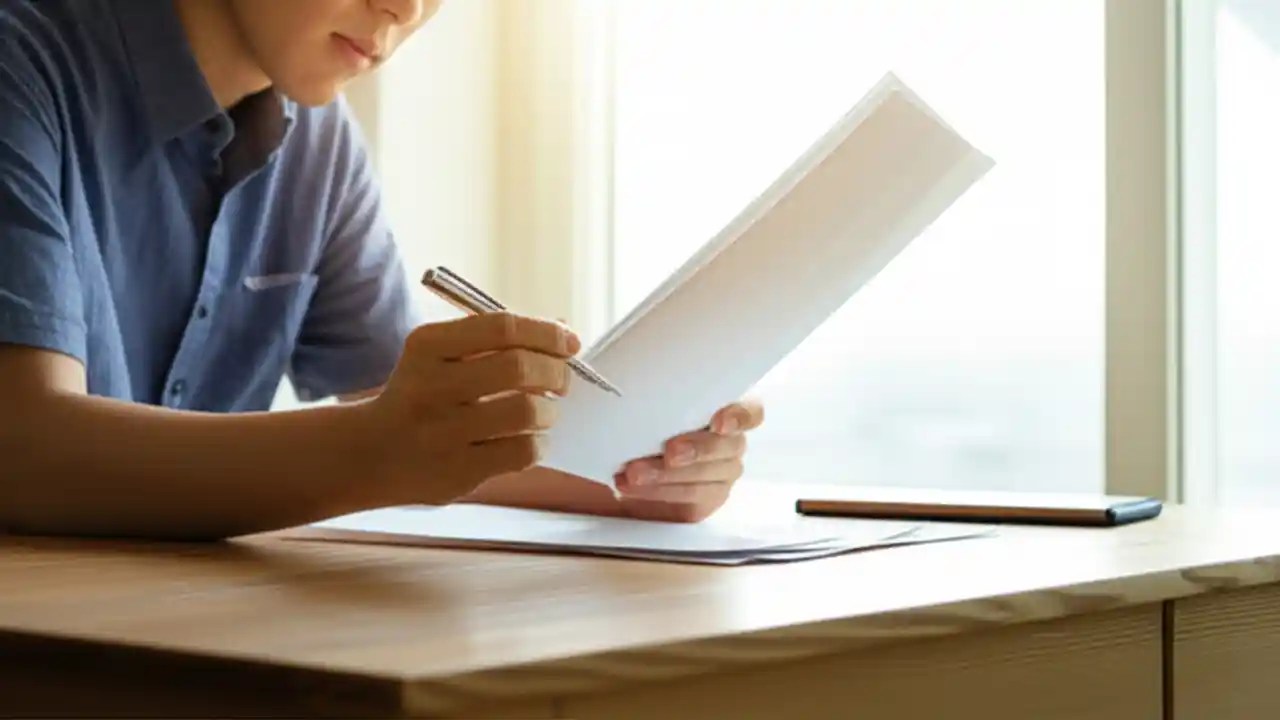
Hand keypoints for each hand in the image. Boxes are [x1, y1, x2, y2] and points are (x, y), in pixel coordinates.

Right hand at [366, 312, 578, 505]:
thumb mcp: (443, 355)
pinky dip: (539, 443)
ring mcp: (442, 432)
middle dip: (555, 371)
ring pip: (526, 411)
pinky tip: (529, 440)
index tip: (570, 341)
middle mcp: (431, 385)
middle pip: (518, 367)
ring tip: (543, 412)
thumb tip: (564, 330)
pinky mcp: (456, 472)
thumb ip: (498, 340)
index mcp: (427, 345)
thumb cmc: (424, 395)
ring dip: (549, 410)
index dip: (546, 332)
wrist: (371, 453)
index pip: (502, 327)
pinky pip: (522, 452)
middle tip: (561, 380)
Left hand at [613, 399, 764, 521]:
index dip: (738, 417)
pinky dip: (656, 492)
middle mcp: (729, 444)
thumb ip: (661, 396)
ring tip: (634, 473)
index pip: (750, 412)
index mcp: (726, 410)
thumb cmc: (644, 422)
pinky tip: (632, 487)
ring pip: (705, 477)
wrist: (627, 460)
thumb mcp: (650, 401)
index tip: (718, 423)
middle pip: (727, 448)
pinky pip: (687, 500)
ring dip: (667, 476)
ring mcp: (720, 474)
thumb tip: (641, 380)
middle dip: (696, 450)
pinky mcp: (703, 500)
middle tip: (670, 453)